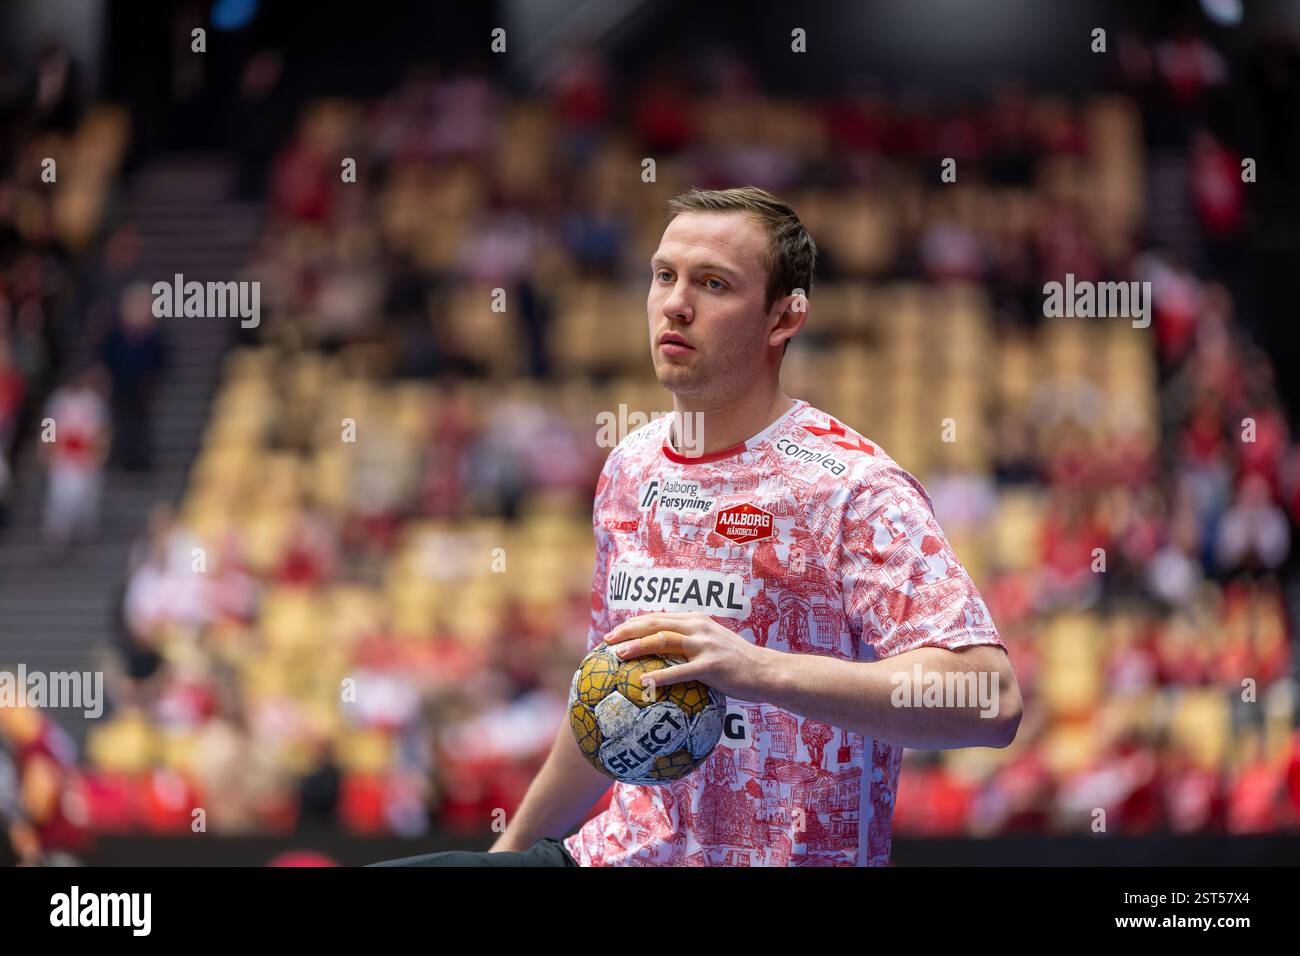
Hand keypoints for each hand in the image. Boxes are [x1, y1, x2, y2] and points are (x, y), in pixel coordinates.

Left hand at [601, 612, 773, 701]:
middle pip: (655, 624)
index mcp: (696, 621)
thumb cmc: (737, 664)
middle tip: (607, 641)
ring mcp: (705, 645)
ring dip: (637, 647)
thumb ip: (690, 644)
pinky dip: (660, 676)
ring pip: (663, 641)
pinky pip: (680, 671)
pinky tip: (644, 682)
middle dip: (628, 630)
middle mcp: (698, 627)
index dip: (633, 623)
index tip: (614, 633)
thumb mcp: (713, 645)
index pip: (658, 618)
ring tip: (618, 656)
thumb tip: (663, 656)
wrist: (766, 672)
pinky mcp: (711, 664)